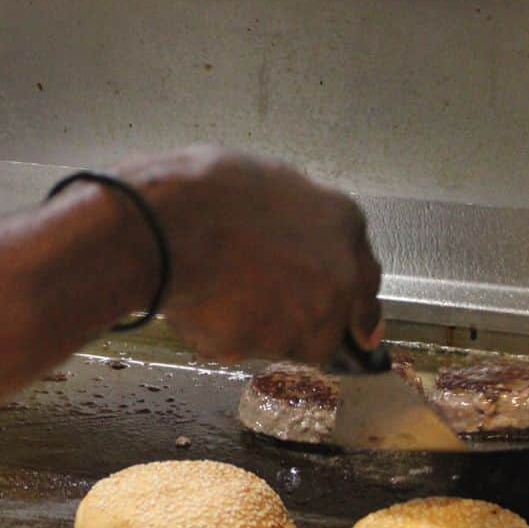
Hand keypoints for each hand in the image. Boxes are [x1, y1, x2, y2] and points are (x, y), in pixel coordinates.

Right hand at [114, 146, 382, 364]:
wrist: (161, 225)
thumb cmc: (203, 189)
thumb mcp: (265, 180)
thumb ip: (294, 216)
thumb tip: (289, 230)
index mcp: (341, 222)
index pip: (367, 279)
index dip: (360, 309)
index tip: (362, 332)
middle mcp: (334, 278)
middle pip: (326, 324)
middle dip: (294, 320)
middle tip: (253, 301)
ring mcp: (299, 319)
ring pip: (281, 341)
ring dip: (256, 327)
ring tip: (215, 288)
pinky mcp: (257, 348)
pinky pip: (235, 347)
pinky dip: (218, 334)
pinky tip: (196, 301)